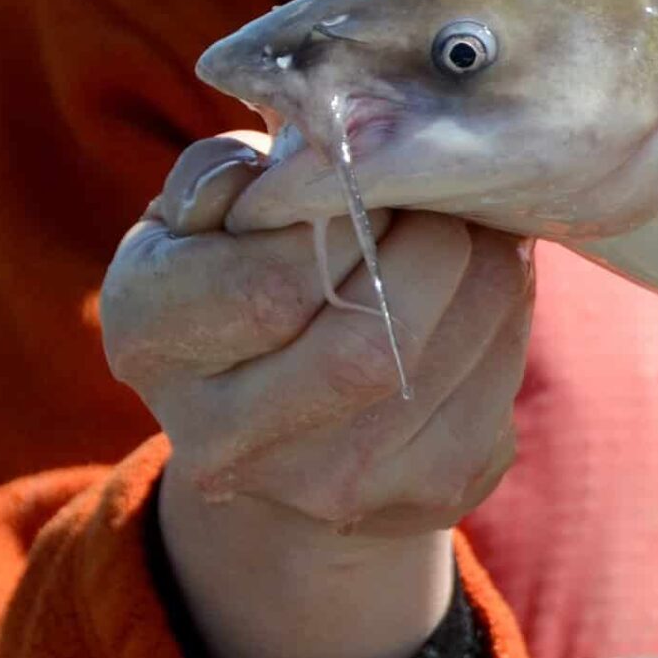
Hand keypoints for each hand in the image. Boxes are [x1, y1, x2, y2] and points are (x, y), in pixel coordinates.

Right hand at [99, 131, 533, 657]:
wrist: (279, 417)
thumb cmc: (239, 266)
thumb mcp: (204, 209)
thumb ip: (232, 171)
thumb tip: (307, 159)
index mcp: (148, 336)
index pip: (272, 286)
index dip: (348, 219)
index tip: (374, 178)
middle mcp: (222, 438)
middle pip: (369, 347)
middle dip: (433, 248)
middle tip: (442, 201)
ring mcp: (322, 488)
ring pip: (447, 365)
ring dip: (487, 275)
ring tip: (473, 233)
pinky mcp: (422, 498)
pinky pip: (496, 397)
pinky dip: (509, 325)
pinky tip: (485, 293)